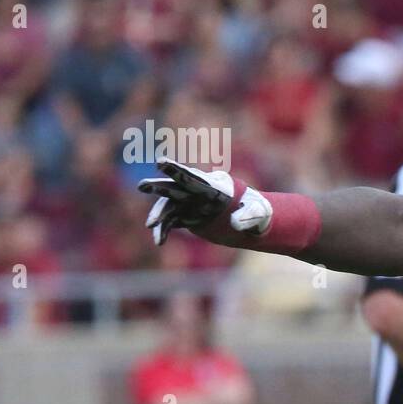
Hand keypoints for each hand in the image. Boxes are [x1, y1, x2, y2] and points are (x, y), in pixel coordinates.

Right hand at [139, 158, 271, 245]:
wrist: (252, 222)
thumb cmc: (259, 212)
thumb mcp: (260, 213)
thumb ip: (250, 215)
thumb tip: (236, 223)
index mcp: (213, 186)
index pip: (192, 176)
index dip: (176, 169)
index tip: (161, 162)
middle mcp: (197, 192)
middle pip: (174, 187)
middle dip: (159, 186)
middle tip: (143, 185)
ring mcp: (189, 204)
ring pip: (168, 207)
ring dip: (158, 215)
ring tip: (151, 226)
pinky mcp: (186, 217)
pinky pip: (171, 223)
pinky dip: (164, 230)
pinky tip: (159, 241)